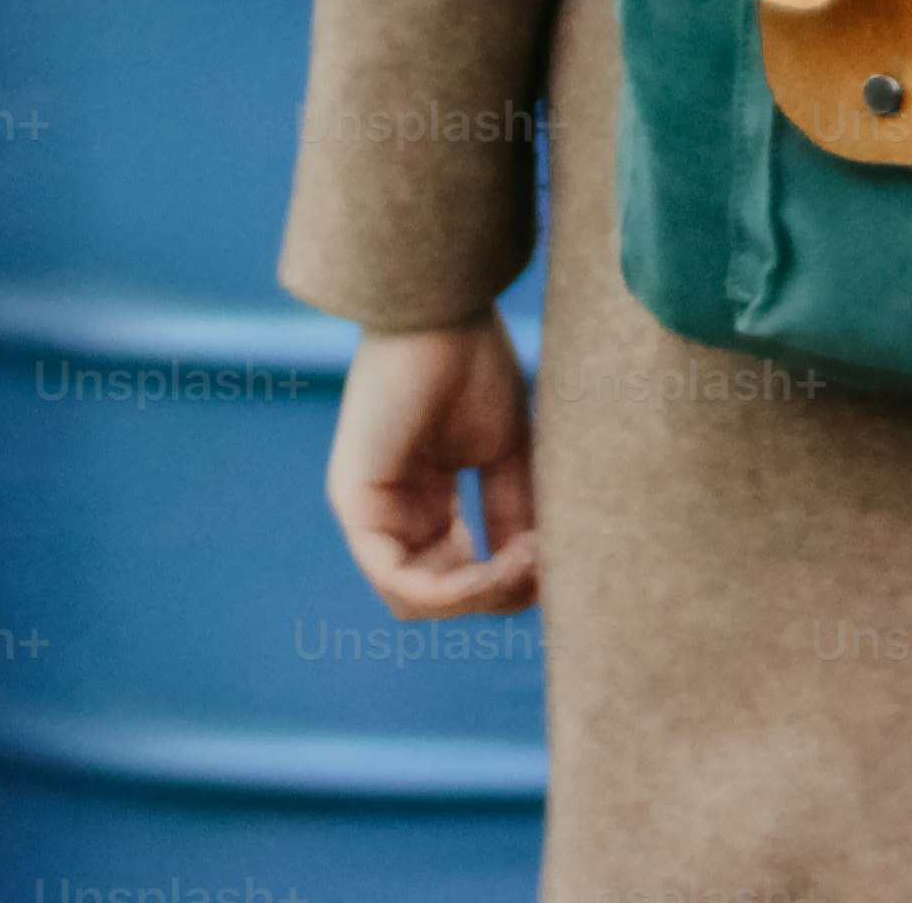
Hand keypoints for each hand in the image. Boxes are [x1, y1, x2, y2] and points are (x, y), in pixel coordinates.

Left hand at [327, 318, 539, 618]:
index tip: (555, 564)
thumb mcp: (506, 455)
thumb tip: (537, 580)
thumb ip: (513, 516)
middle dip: (496, 596)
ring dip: (479, 595)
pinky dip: (453, 587)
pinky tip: (499, 564)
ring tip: (528, 561)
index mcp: (423, 500)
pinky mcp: (355, 503)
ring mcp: (368, 511)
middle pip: (436, 597)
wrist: (442, 311)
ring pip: (415, 600)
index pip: (456, 574)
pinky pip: (396, 578)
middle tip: (545, 567)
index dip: (506, 585)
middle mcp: (391, 512)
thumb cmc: (473, 363)